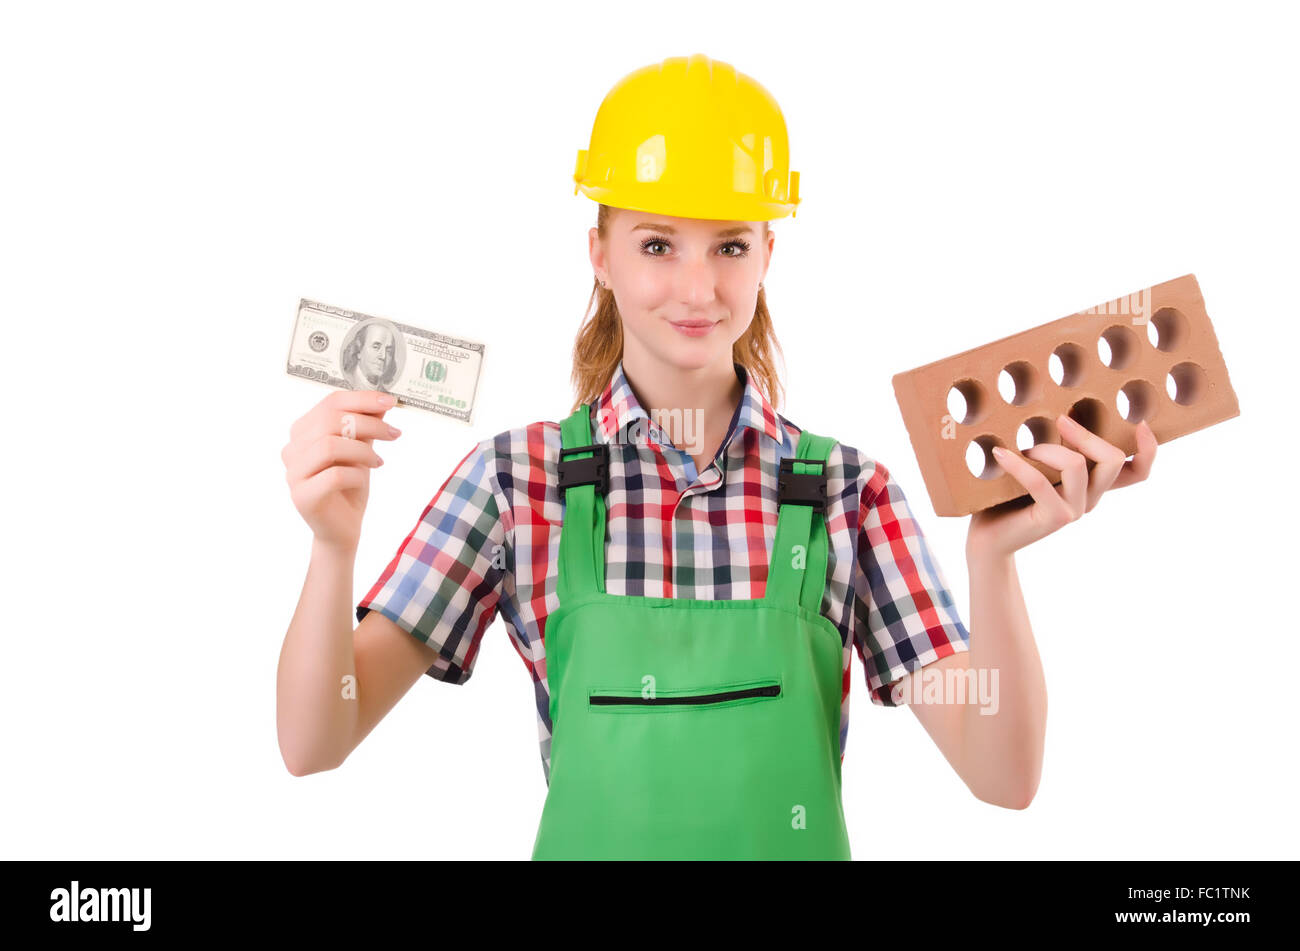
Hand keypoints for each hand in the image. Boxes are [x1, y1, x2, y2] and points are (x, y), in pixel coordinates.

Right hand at [281, 389, 401, 549]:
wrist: (342, 529)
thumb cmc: (349, 486)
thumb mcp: (360, 450)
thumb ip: (365, 426)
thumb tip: (381, 402)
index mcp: (302, 432)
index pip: (330, 403)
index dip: (361, 399)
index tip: (390, 402)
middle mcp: (292, 449)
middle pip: (330, 421)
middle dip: (369, 424)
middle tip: (394, 434)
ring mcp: (294, 473)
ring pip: (329, 446)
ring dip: (362, 451)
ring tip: (378, 462)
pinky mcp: (303, 496)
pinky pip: (335, 475)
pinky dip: (357, 475)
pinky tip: (364, 480)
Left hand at [966, 414, 1157, 559]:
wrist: (989, 539)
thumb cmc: (1009, 497)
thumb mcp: (1037, 465)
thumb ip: (1058, 445)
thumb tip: (1069, 411)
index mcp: (1092, 486)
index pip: (1136, 473)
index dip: (1148, 450)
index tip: (1141, 424)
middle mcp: (1090, 499)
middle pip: (1112, 459)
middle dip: (1086, 433)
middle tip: (1059, 420)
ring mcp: (1075, 510)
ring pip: (1077, 464)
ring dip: (1046, 449)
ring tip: (1019, 449)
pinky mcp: (1054, 518)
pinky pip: (1040, 482)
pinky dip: (1018, 464)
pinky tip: (999, 454)